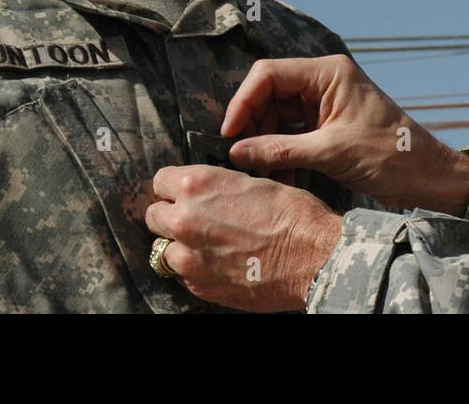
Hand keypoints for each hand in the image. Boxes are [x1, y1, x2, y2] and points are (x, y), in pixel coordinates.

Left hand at [145, 165, 342, 311]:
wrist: (313, 257)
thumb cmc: (293, 215)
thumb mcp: (254, 183)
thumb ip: (218, 188)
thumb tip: (207, 193)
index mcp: (196, 186)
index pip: (160, 181)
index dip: (174, 187)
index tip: (184, 193)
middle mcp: (184, 220)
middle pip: (154, 217)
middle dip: (171, 216)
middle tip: (195, 219)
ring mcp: (188, 258)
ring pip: (164, 251)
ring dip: (181, 247)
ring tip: (208, 246)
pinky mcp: (200, 287)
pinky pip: (184, 275)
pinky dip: (196, 269)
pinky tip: (221, 264)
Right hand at [222, 54, 468, 213]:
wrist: (427, 175)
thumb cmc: (389, 155)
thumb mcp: (330, 153)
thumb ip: (279, 149)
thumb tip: (236, 152)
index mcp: (328, 73)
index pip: (269, 75)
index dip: (243, 102)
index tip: (229, 134)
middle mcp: (324, 81)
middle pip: (270, 94)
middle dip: (253, 125)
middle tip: (241, 158)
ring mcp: (325, 103)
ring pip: (278, 116)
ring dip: (265, 143)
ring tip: (260, 171)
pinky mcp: (328, 124)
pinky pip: (292, 132)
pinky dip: (281, 151)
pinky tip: (277, 174)